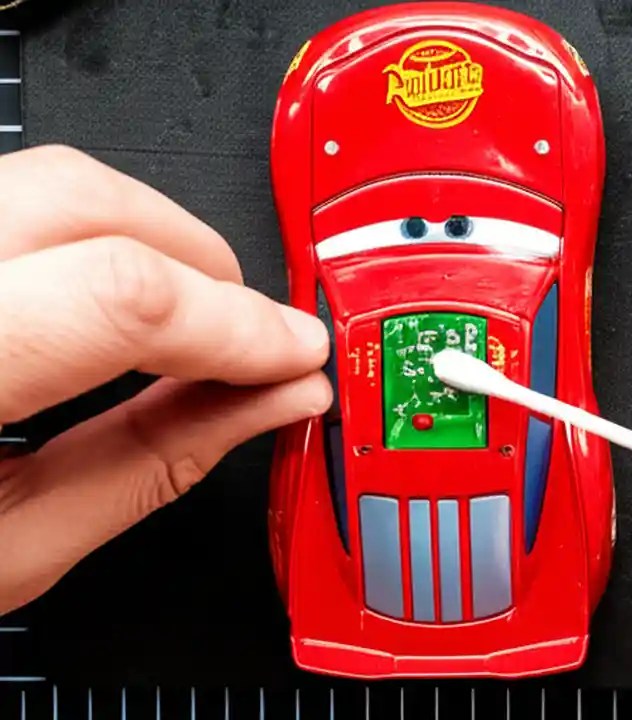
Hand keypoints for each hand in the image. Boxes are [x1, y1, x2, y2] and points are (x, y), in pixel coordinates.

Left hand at [0, 146, 330, 612]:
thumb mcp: (9, 550)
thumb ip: (153, 464)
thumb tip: (268, 403)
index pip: (116, 297)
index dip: (235, 322)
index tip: (291, 354)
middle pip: (80, 196)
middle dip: (200, 260)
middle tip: (248, 334)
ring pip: (40, 176)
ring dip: (144, 237)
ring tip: (184, 318)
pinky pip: (3, 204)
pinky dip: (77, 239)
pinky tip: (99, 302)